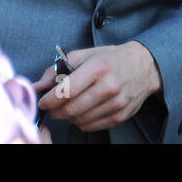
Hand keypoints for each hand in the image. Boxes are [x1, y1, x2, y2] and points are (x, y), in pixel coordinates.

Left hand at [33, 41, 161, 130]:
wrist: (145, 66)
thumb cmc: (111, 58)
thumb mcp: (85, 55)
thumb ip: (58, 69)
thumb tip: (36, 86)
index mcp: (98, 67)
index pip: (66, 91)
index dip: (49, 100)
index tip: (42, 101)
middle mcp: (108, 86)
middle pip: (71, 109)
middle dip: (55, 111)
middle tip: (51, 107)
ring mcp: (115, 103)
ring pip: (80, 120)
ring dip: (67, 117)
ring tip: (67, 108)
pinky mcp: (120, 116)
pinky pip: (91, 126)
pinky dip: (81, 122)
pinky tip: (81, 112)